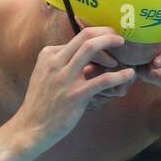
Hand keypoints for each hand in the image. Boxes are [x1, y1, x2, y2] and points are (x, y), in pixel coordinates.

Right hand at [17, 26, 135, 149]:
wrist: (31, 127)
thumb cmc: (41, 103)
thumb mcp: (45, 75)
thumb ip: (61, 63)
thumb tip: (82, 57)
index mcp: (48, 54)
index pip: (77, 38)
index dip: (96, 38)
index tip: (107, 43)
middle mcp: (55, 61)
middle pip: (85, 36)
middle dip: (106, 33)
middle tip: (119, 38)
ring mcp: (65, 77)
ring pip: (91, 49)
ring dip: (111, 44)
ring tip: (124, 50)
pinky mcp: (75, 95)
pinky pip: (102, 79)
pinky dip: (119, 75)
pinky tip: (129, 75)